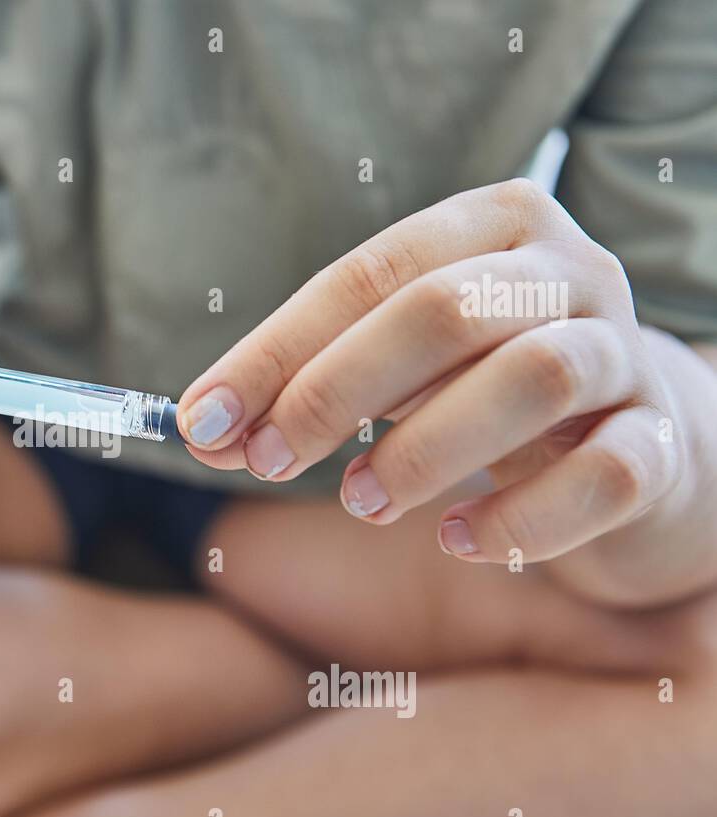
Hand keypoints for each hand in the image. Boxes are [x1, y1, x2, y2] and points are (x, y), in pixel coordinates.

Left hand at [178, 179, 711, 602]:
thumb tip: (209, 429)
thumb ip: (312, 387)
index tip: (204, 420)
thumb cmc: (488, 389)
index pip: (367, 274)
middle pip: (443, 310)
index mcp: (492, 226)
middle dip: (335, 391)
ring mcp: (625, 352)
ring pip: (531, 378)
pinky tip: (454, 541)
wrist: (637, 437)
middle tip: (267, 462)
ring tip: (359, 502)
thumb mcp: (401, 369)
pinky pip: (602, 475)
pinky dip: (519, 517)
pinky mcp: (661, 441)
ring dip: (423, 449)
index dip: (275, 350)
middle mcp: (570, 270)